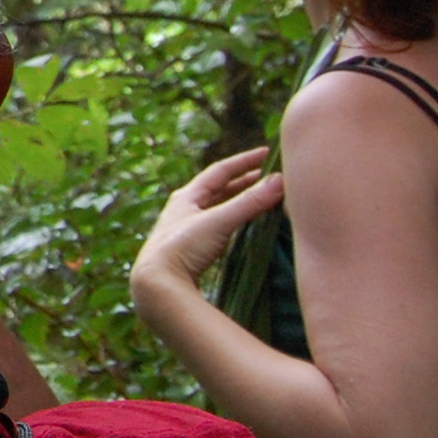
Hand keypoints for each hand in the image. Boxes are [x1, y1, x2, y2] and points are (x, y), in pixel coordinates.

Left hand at [133, 147, 283, 302]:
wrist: (156, 285)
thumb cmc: (182, 247)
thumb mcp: (218, 221)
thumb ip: (249, 203)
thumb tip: (280, 181)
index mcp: (187, 196)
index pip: (220, 170)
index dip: (245, 161)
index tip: (267, 153)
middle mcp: (185, 209)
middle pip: (219, 189)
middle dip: (245, 180)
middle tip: (271, 175)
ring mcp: (187, 229)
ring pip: (219, 208)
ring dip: (240, 201)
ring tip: (263, 197)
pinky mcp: (191, 250)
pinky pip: (219, 228)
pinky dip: (235, 221)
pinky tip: (245, 226)